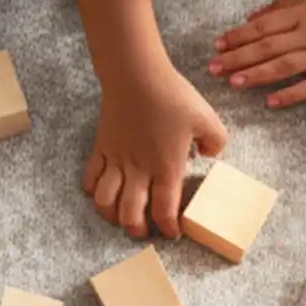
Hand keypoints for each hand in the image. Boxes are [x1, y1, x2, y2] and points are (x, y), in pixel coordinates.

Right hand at [82, 66, 226, 238]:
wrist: (137, 74)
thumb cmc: (172, 95)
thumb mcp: (207, 118)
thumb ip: (216, 142)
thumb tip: (209, 155)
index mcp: (166, 167)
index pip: (164, 211)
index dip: (169, 228)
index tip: (173, 231)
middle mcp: (138, 170)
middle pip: (130, 215)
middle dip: (137, 230)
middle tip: (145, 229)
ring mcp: (116, 160)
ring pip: (104, 202)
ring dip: (111, 215)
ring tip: (120, 216)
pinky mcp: (101, 147)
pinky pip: (89, 178)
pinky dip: (92, 190)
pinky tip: (102, 190)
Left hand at [208, 0, 305, 107]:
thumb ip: (287, 5)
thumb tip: (255, 16)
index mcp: (305, 11)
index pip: (263, 26)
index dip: (238, 36)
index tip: (219, 45)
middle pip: (267, 47)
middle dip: (238, 58)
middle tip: (214, 68)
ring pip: (283, 66)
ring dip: (256, 75)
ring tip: (234, 83)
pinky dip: (290, 95)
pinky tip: (270, 102)